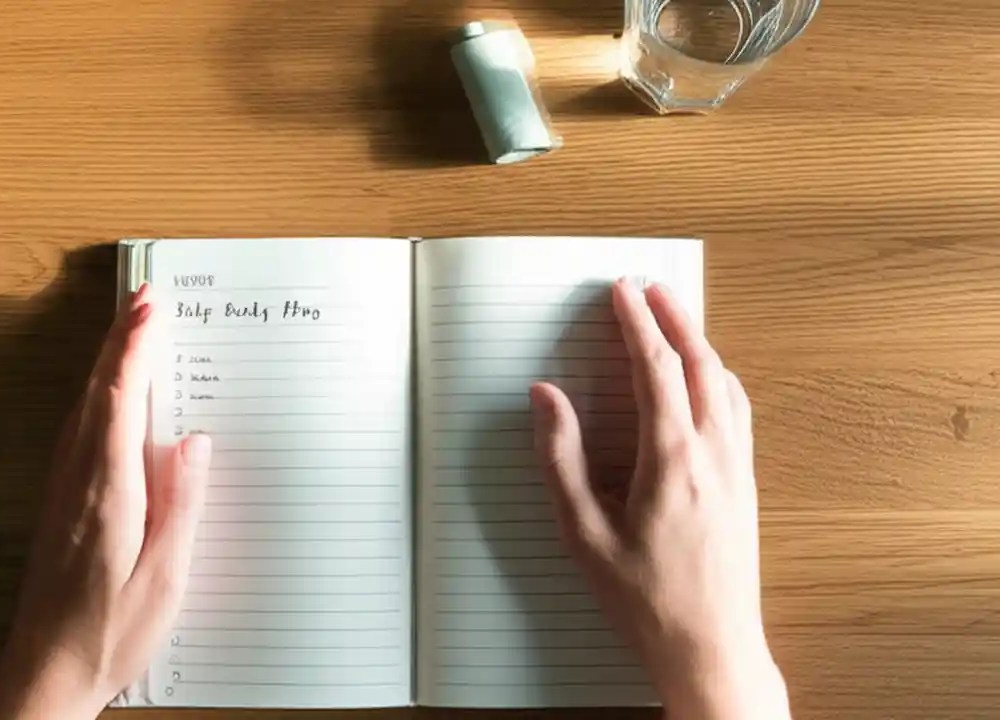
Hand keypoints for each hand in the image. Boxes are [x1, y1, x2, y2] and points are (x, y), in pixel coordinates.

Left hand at [0, 285, 209, 719]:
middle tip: (143, 299)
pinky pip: (79, 429)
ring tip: (132, 331)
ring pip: (84, 407)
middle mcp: (78, 481)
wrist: (46, 670)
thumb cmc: (109, 632)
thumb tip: (193, 443)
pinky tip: (112, 397)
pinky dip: (99, 395)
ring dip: (108, 363)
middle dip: (120, 340)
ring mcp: (64, 490)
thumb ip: (180, 504)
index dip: (134, 349)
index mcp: (108, 492)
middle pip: (96, 392)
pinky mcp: (61, 503)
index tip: (150, 307)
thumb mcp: (166, 576)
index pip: (118, 400)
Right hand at [530, 280, 788, 719]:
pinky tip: (709, 379)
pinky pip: (737, 410)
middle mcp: (713, 453)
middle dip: (674, 318)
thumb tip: (546, 397)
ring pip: (725, 384)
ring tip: (676, 319)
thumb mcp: (582, 534)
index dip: (636, 323)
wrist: (711, 648)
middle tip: (650, 287)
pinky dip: (719, 376)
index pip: (655, 368)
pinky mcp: (746, 485)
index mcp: (671, 459)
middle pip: (699, 363)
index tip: (621, 291)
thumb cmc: (643, 600)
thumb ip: (560, 459)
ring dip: (699, 343)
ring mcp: (737, 468)